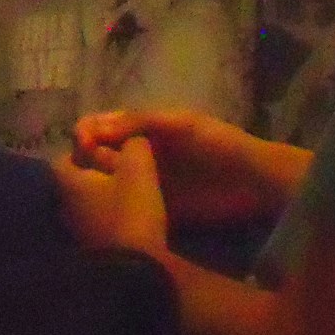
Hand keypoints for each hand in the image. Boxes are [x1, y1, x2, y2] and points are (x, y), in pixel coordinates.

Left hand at [54, 135, 168, 258]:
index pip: (63, 159)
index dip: (83, 151)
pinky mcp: (89, 253)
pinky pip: (94, 227)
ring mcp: (74, 233)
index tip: (107, 151)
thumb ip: (134, 146)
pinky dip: (106, 220)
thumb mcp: (139, 169)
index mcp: (67, 183)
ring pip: (84, 207)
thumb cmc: (131, 212)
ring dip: (101, 200)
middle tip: (121, 172)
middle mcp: (63, 207)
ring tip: (127, 196)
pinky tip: (128, 221)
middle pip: (74, 184)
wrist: (133, 270)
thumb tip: (132, 140)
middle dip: (94, 176)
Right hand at [72, 108, 283, 229]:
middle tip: (82, 169)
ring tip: (88, 191)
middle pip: (99, 154)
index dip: (87, 132)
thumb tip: (96, 125)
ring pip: (109, 182)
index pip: (103, 126)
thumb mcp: (181, 124)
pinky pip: (128, 208)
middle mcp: (139, 155)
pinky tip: (102, 213)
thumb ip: (142, 121)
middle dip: (85, 159)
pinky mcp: (157, 210)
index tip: (80, 143)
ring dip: (94, 184)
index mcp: (144, 129)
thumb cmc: (219, 144)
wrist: (255, 182)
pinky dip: (113, 209)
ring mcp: (147, 184)